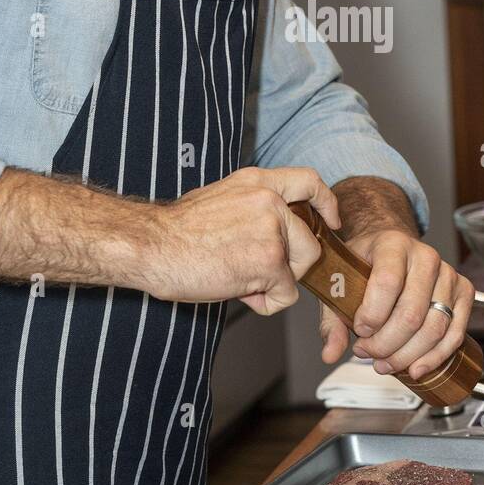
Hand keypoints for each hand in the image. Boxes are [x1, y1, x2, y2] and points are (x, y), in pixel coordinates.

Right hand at [149, 166, 339, 314]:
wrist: (153, 245)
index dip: (326, 204)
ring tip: (239, 278)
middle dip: (290, 265)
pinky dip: (264, 303)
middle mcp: (270, 201)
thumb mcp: (221, 199)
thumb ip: (253, 208)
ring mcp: (272, 230)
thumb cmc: (177, 231)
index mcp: (257, 182)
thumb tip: (271, 233)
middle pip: (311, 242)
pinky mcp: (269, 261)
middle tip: (255, 271)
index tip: (330, 222)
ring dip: (273, 283)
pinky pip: (285, 295)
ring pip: (298, 270)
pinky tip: (236, 290)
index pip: (309, 182)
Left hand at [319, 229, 475, 381]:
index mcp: (392, 244)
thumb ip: (333, 319)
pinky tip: (416, 368)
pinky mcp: (463, 291)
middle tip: (368, 353)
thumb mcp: (342, 283)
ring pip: (434, 327)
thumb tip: (330, 353)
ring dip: (408, 355)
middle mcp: (425, 256)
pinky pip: (456, 332)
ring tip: (385, 363)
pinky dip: (436, 357)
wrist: (391, 249)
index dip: (372, 315)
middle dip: (386, 343)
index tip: (359, 331)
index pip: (387, 283)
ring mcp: (448, 273)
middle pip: (411, 313)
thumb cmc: (366, 264)